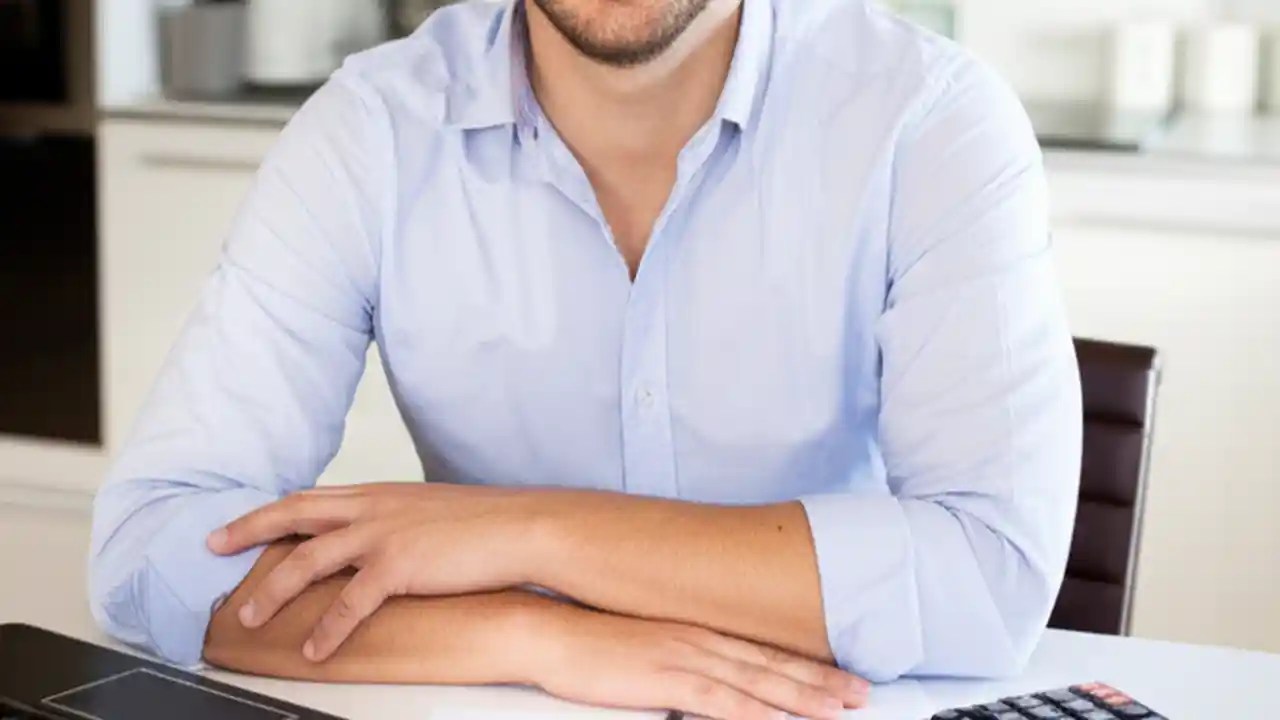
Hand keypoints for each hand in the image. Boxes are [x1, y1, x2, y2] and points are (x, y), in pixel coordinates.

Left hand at [207, 483, 542, 659]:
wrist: (520, 526)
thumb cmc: (484, 522)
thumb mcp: (428, 510)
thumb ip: (395, 520)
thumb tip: (378, 539)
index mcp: (379, 494)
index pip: (311, 498)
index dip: (270, 510)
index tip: (240, 522)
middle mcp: (373, 507)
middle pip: (294, 515)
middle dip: (248, 530)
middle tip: (212, 547)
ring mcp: (383, 534)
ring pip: (308, 560)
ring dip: (272, 590)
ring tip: (248, 617)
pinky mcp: (400, 565)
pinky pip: (350, 602)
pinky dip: (328, 628)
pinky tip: (315, 649)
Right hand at [525, 604, 869, 719]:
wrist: (552, 631)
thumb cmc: (594, 645)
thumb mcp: (648, 650)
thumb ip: (681, 664)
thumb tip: (706, 683)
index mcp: (698, 633)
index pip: (763, 654)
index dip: (807, 668)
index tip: (841, 678)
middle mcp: (701, 641)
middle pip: (773, 667)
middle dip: (821, 682)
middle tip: (862, 694)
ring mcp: (686, 657)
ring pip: (757, 682)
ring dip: (802, 697)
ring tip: (840, 709)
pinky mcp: (666, 677)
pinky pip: (718, 699)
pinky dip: (752, 711)